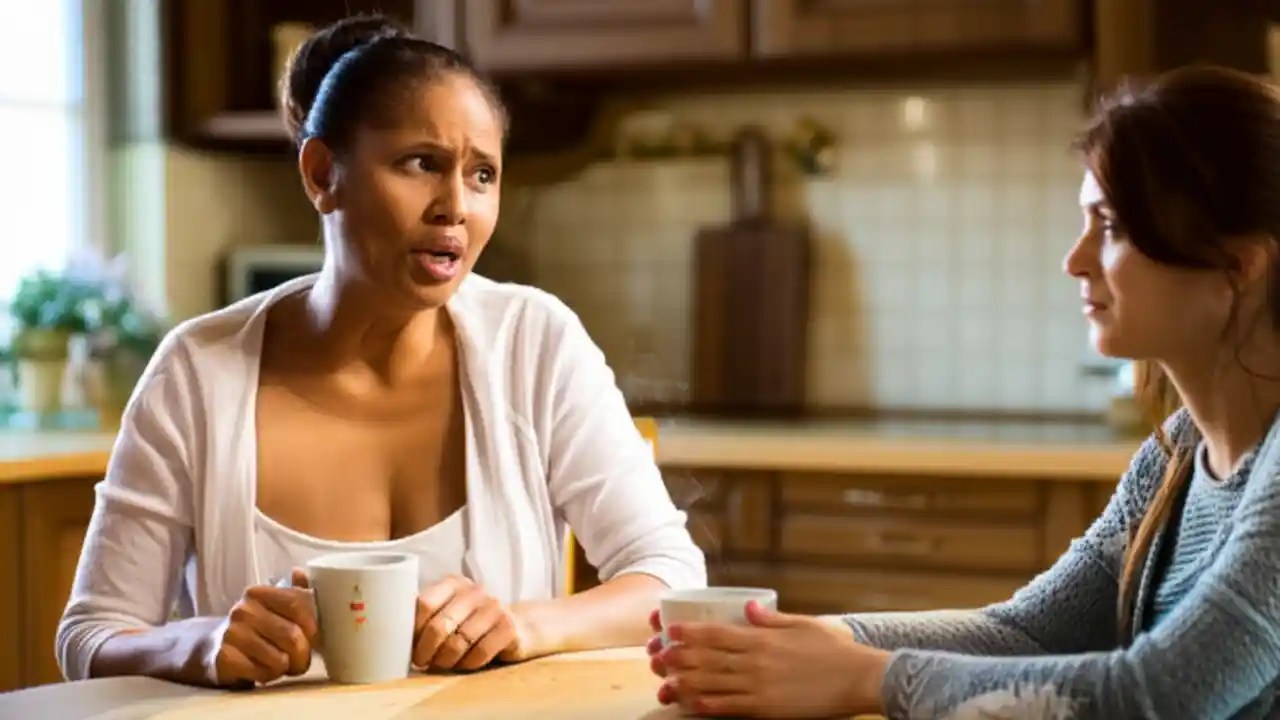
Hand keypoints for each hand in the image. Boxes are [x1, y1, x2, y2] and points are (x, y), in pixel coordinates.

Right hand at [213, 568, 316, 686]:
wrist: (215, 648)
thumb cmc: (256, 628)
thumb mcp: (273, 605)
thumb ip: (293, 592)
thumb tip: (300, 574)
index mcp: (257, 593)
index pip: (297, 603)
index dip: (312, 623)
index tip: (314, 634)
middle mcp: (243, 611)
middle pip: (291, 635)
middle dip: (303, 652)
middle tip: (301, 657)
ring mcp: (232, 635)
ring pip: (279, 659)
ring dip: (287, 666)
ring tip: (281, 662)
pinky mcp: (225, 659)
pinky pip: (263, 673)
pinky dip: (270, 675)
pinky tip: (264, 669)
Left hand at [412, 575, 528, 671]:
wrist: (518, 625)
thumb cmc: (472, 621)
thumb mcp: (450, 610)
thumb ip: (427, 615)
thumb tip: (392, 632)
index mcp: (453, 583)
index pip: (424, 604)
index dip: (412, 630)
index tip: (407, 647)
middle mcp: (474, 591)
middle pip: (439, 625)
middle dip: (425, 650)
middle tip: (421, 663)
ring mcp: (493, 608)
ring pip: (458, 641)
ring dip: (445, 660)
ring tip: (442, 666)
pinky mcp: (507, 627)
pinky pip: (479, 652)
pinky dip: (467, 664)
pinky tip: (464, 665)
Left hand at [649, 601, 889, 717]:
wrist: (859, 678)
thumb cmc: (835, 650)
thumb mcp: (804, 624)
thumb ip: (772, 618)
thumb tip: (748, 606)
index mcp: (763, 638)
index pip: (717, 632)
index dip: (689, 632)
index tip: (669, 630)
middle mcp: (756, 661)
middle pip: (707, 658)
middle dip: (679, 657)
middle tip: (658, 656)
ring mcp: (760, 686)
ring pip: (713, 683)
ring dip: (686, 682)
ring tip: (665, 682)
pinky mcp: (767, 708)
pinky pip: (730, 707)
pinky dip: (708, 705)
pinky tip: (692, 704)